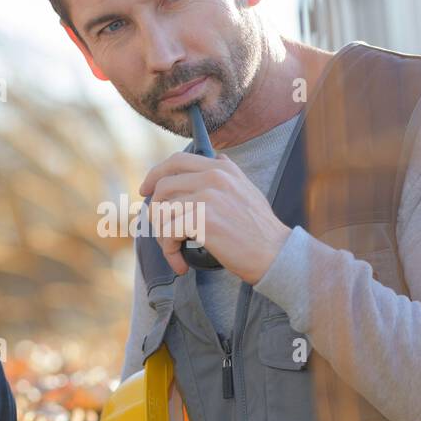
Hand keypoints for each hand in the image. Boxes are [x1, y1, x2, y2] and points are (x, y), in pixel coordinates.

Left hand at [138, 153, 291, 283]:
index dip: (155, 175)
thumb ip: (227, 173)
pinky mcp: (203, 220)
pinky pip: (168, 232)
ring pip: (162, 211)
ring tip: (175, 251)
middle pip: (163, 187)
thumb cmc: (260, 230)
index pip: (177, 160)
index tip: (145, 190)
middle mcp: (214, 177)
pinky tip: (181, 262)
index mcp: (222, 168)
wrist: (275, 254)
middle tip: (163, 232)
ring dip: (163, 236)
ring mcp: (208, 197)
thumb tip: (214, 157)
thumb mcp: (247, 189)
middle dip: (155, 212)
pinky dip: (169, 251)